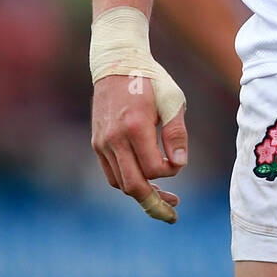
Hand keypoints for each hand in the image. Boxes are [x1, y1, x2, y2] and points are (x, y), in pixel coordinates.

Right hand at [91, 73, 188, 221]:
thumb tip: (179, 165)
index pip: (154, 169)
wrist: (117, 63)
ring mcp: (102, 142)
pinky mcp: (97, 143)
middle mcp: (114, 139)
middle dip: (155, 204)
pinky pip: (112, 173)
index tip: (178, 161)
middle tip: (173, 214)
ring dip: (142, 195)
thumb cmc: (151, 81)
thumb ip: (177, 133)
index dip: (170, 172)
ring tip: (164, 200)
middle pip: (133, 186)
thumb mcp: (172, 100)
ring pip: (120, 183)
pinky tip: (145, 181)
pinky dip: (128, 181)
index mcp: (134, 127)